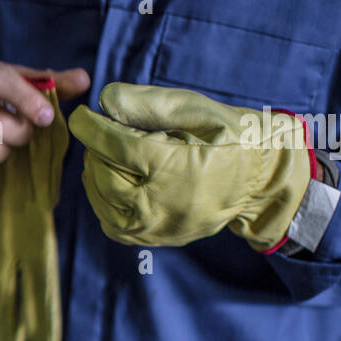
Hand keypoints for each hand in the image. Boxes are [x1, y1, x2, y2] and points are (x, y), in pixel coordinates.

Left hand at [68, 83, 312, 249]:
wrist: (258, 183)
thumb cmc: (231, 139)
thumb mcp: (199, 110)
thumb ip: (151, 103)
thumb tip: (106, 100)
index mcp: (174, 169)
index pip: (115, 146)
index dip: (92, 127)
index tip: (82, 115)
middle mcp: (159, 205)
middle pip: (102, 172)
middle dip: (98, 148)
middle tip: (109, 132)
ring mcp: (154, 228)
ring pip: (100, 197)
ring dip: (97, 171)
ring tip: (113, 154)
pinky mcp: (151, 240)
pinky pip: (109, 220)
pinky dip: (103, 197)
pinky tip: (115, 179)